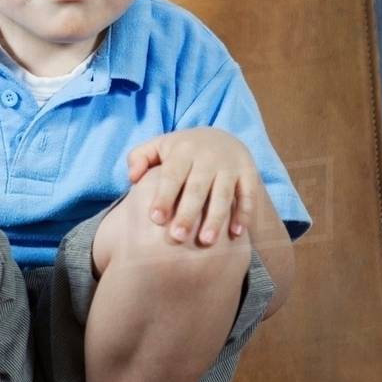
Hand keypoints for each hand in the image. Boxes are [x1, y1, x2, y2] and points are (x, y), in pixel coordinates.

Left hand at [126, 127, 257, 245]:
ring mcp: (230, 165)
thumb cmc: (181, 152)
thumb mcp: (158, 147)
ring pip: (223, 194)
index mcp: (183, 151)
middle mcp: (208, 156)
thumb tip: (132, 178)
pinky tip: (236, 234)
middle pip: (197, 187)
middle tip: (178, 237)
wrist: (222, 139)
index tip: (156, 219)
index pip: (171, 175)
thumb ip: (138, 158)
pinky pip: (247, 195)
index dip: (164, 197)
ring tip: (206, 242)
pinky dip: (243, 214)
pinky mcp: (249, 173)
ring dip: (216, 218)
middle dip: (188, 213)